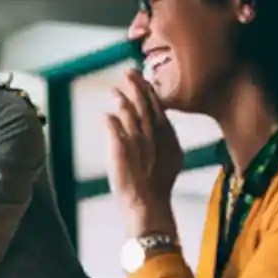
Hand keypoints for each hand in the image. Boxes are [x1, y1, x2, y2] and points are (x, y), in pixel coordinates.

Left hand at [105, 68, 183, 236]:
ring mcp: (137, 143)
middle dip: (136, 88)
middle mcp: (152, 137)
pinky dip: (109, 121)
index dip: (149, 92)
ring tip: (114, 92)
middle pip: (144, 106)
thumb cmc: (157, 185)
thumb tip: (160, 125)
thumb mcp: (171, 159)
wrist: (147, 204)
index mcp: (167, 137)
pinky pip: (114, 131)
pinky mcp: (120, 152)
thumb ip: (164, 139)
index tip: (142, 79)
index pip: (158, 108)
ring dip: (122, 101)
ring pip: (129, 115)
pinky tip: (105, 116)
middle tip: (128, 74)